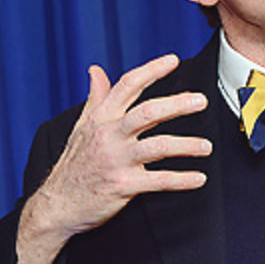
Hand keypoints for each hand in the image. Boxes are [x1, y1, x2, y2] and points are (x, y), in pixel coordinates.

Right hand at [13, 54, 209, 263]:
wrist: (58, 204)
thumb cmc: (75, 163)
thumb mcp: (82, 127)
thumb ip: (95, 98)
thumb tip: (96, 69)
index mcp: (101, 118)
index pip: (127, 86)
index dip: (151, 70)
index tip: (173, 59)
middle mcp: (109, 135)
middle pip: (148, 112)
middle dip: (177, 104)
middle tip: (201, 100)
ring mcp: (117, 160)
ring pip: (158, 146)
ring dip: (187, 145)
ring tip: (206, 146)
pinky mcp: (123, 185)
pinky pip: (159, 181)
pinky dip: (182, 180)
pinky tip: (199, 178)